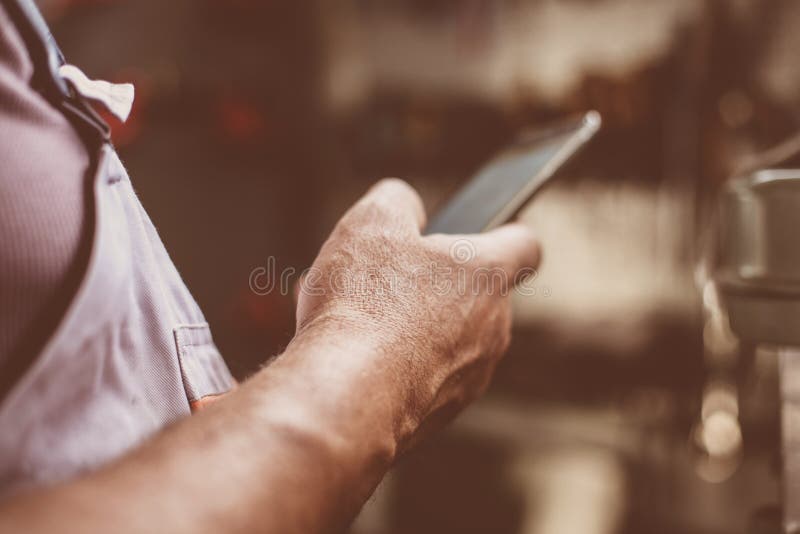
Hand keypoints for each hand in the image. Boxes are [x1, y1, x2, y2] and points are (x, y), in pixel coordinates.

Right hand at [294, 179, 539, 451]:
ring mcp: (472, 377)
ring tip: (355, 320)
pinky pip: (424, 376)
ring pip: (445, 337)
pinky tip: (354, 360)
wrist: (348, 396)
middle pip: (474, 294)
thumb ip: (398, 199)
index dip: (504, 234)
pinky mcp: (443, 414)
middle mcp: (493, 329)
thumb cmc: (364, 302)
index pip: (526, 246)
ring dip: (409, 324)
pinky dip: (396, 365)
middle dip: (432, 282)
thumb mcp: (372, 222)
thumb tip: (406, 207)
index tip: (478, 234)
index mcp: (488, 275)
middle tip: (383, 277)